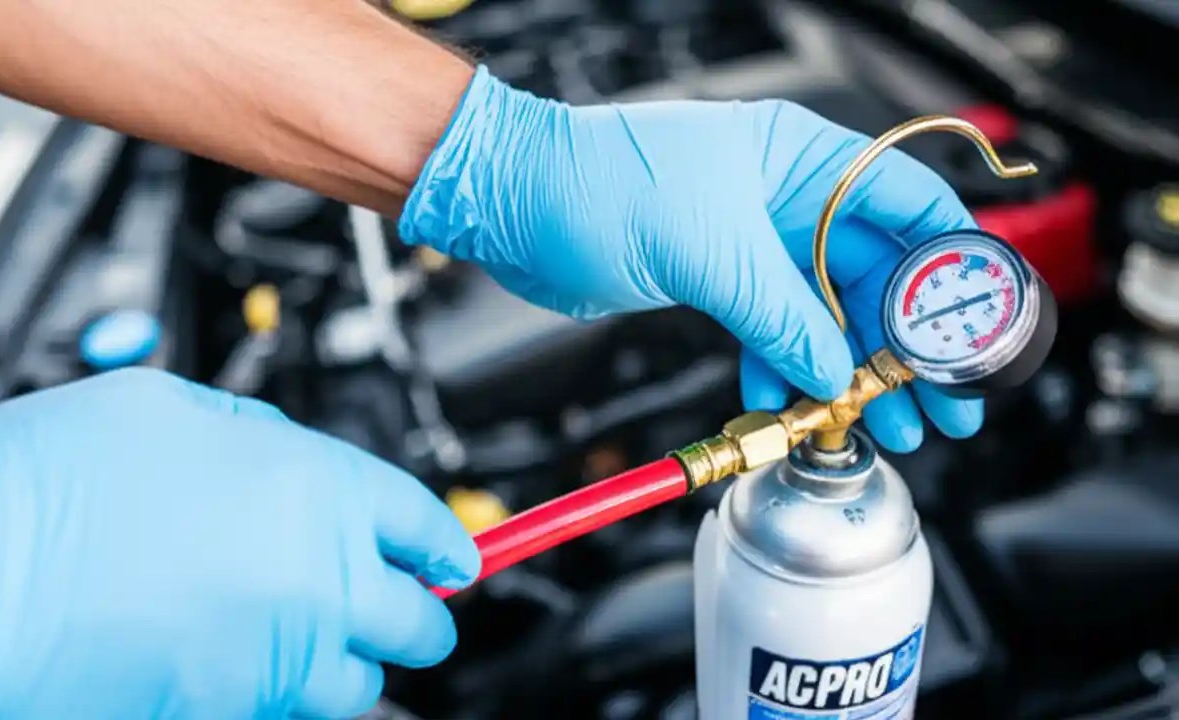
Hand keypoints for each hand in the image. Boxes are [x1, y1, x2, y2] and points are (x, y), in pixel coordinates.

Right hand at [0, 369, 477, 718]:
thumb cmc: (51, 482)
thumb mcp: (172, 409)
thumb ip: (260, 439)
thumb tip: (298, 462)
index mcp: (313, 486)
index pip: (422, 524)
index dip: (445, 543)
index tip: (455, 559)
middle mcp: (316, 576)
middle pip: (416, 621)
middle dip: (411, 612)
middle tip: (393, 602)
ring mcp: (278, 656)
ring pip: (359, 681)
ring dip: (346, 658)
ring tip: (300, 630)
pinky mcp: (234, 712)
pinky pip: (292, 711)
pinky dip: (286, 690)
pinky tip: (241, 655)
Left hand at [400, 67, 983, 451]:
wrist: (510, 200)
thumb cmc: (597, 184)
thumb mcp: (711, 252)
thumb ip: (785, 317)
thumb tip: (838, 374)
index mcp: (802, 160)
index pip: (908, 206)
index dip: (947, 269)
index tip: (976, 331)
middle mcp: (786, 198)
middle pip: (874, 274)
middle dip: (905, 346)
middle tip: (939, 408)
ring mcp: (751, 242)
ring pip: (824, 313)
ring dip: (848, 372)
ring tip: (878, 428)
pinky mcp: (714, 280)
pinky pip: (770, 332)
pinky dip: (782, 370)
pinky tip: (787, 407)